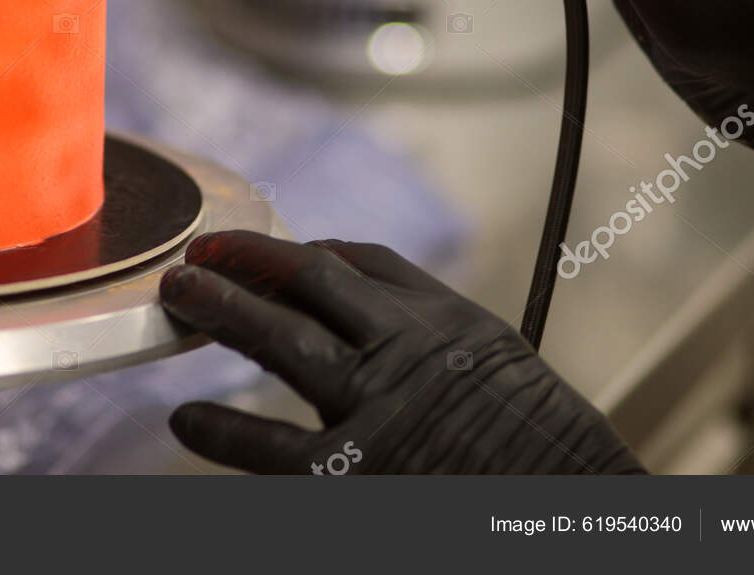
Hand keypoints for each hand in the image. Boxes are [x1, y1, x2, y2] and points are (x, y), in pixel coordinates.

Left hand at [158, 230, 641, 474]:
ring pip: (280, 336)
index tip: (267, 249)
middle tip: (199, 251)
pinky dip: (222, 431)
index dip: (301, 251)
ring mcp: (377, 406)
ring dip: (222, 308)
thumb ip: (438, 329)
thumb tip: (365, 302)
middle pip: (307, 281)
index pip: (359, 263)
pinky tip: (187, 421)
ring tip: (179, 293)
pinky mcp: (354, 471)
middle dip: (247, 259)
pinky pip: (270, 444)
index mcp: (448, 318)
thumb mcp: (502, 362)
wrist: (574, 505)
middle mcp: (408, 348)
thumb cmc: (546, 448)